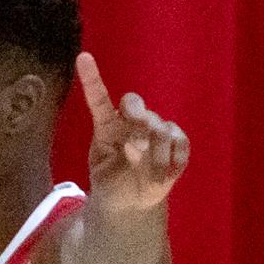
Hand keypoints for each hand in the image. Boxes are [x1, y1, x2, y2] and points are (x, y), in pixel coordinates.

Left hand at [76, 52, 188, 211]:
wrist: (130, 204)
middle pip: (136, 104)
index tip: (83, 58)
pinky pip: (181, 142)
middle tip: (135, 147)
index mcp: (107, 127)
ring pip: (162, 127)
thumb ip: (114, 158)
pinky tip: (166, 174)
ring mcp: (156, 130)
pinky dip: (174, 160)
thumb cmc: (111, 185)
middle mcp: (132, 122)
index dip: (92, 79)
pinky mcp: (176, 143)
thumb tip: (135, 142)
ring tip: (151, 176)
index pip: (99, 99)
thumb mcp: (103, 176)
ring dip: (156, 155)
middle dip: (138, 119)